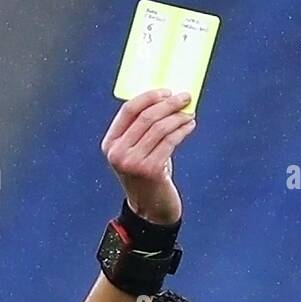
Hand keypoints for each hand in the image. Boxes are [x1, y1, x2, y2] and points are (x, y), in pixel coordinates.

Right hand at [100, 88, 196, 224]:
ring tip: (189, 113)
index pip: (128, 110)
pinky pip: (170, 141)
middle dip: (168, 104)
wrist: (151, 210)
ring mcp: (133, 163)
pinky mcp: (150, 170)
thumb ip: (141, 130)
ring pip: (160, 128)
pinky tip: (190, 125)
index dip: (149, 97)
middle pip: (146, 117)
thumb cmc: (147, 176)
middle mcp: (118, 153)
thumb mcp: (137, 152)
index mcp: (110, 144)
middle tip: (185, 97)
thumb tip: (166, 99)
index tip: (167, 91)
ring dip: (178, 117)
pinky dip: (182, 130)